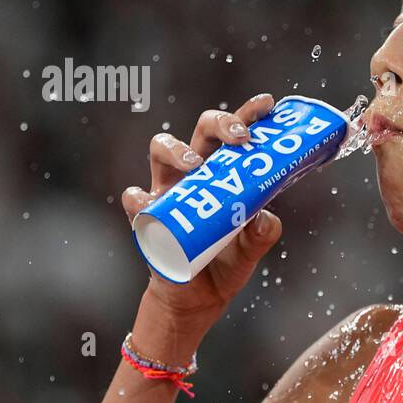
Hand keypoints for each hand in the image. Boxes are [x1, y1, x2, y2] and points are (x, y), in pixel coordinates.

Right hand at [122, 93, 282, 323]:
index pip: (236, 134)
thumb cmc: (226, 261)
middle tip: (239, 137)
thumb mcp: (251, 248)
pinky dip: (139, 197)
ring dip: (178, 149)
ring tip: (195, 163)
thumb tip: (264, 218)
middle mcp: (194, 173)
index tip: (268, 104)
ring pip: (161, 149)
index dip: (250, 114)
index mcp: (225, 171)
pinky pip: (134, 198)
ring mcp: (167, 191)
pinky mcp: (146, 216)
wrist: (198, 298)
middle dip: (220, 123)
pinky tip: (148, 202)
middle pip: (201, 131)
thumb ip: (262, 233)